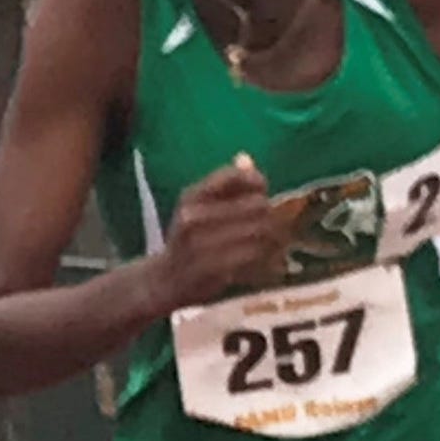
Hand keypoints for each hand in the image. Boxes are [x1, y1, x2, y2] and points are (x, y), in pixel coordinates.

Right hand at [158, 154, 282, 303]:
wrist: (163, 281)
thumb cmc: (186, 241)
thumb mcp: (196, 208)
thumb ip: (224, 185)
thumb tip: (246, 159)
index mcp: (190, 197)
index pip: (235, 176)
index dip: (256, 182)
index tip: (260, 194)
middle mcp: (193, 218)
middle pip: (258, 205)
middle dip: (272, 216)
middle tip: (276, 227)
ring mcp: (202, 245)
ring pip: (261, 232)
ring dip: (276, 240)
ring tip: (276, 246)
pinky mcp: (214, 271)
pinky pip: (256, 259)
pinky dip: (269, 261)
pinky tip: (268, 264)